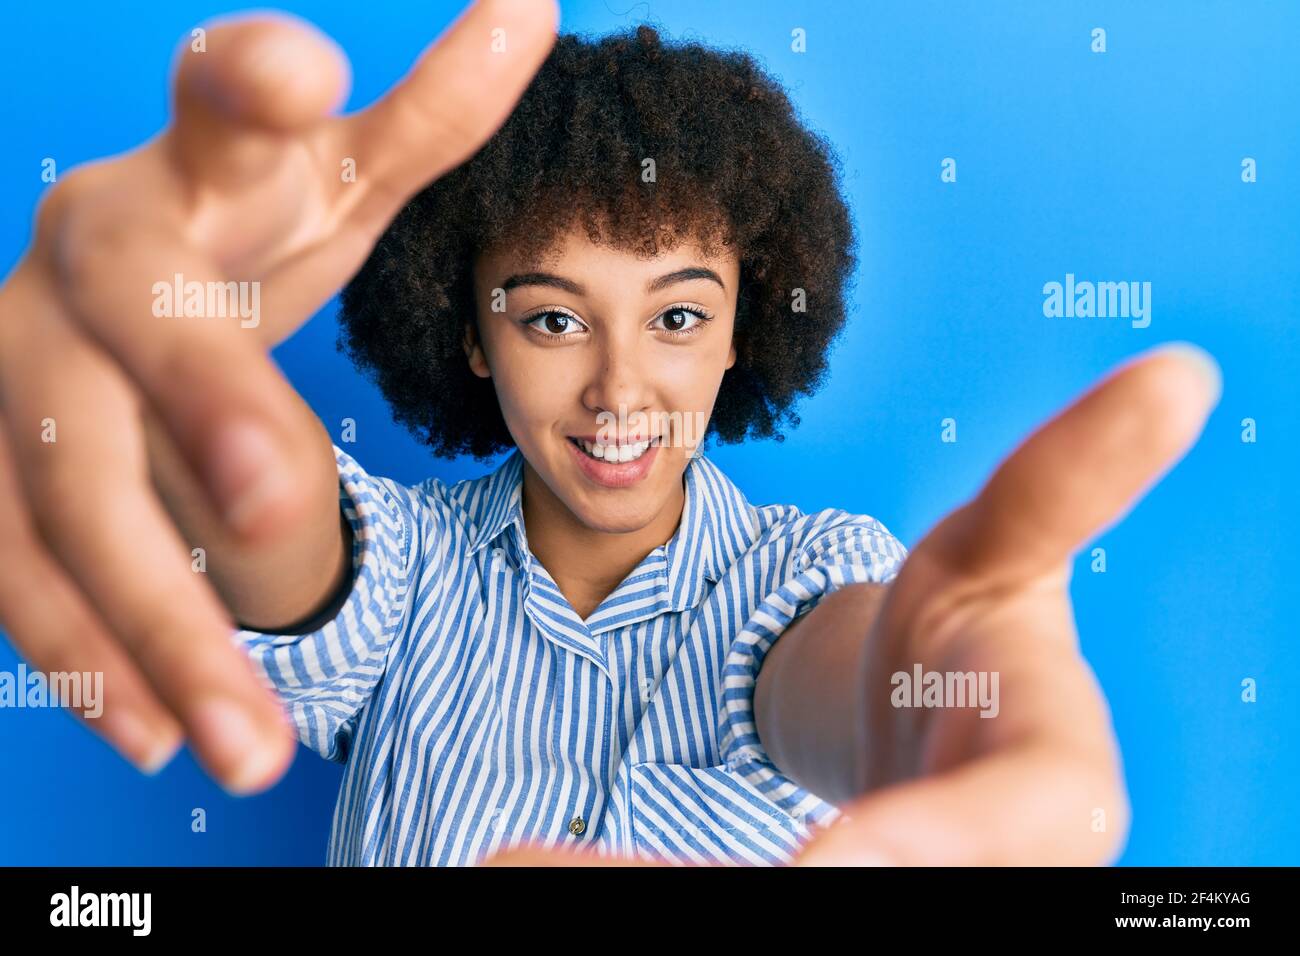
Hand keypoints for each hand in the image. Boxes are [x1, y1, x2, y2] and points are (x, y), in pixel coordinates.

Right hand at [0, 1, 557, 791]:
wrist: (97, 300)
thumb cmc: (236, 233)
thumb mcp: (332, 180)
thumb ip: (430, 114)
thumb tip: (539, 2)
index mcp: (189, 178)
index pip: (212, 119)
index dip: (246, 90)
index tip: (293, 67)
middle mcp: (91, 266)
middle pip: (141, 349)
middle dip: (205, 422)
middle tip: (279, 507)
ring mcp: (17, 375)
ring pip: (70, 500)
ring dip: (158, 623)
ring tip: (252, 743)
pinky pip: (20, 576)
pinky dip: (91, 659)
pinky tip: (161, 733)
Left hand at [477, 343, 1220, 865]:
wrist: (939, 717)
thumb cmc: (975, 631)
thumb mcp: (1009, 543)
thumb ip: (1076, 477)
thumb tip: (1178, 369)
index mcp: (1052, 789)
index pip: (995, 826)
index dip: (921, 847)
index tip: (825, 859)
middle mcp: (990, 864)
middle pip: (880, 881)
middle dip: (763, 880)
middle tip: (639, 869)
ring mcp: (917, 880)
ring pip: (784, 895)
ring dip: (663, 885)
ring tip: (524, 866)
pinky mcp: (837, 888)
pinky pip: (731, 893)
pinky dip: (632, 880)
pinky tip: (528, 867)